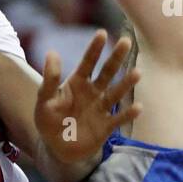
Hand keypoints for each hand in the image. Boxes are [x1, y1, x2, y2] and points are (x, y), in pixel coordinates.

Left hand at [35, 32, 141, 168]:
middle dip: (116, 57)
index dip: (94, 48)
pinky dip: (128, 113)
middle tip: (126, 41)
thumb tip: (52, 52)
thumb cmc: (49, 120)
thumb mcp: (44, 100)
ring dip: (126, 83)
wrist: (57, 148)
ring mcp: (101, 108)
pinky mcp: (106, 126)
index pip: (88, 62)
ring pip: (116, 93)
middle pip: (106, 72)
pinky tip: (138, 107)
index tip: (102, 32)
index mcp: (77, 82)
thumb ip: (50, 79)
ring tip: (137, 73)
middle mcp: (93, 92)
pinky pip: (118, 118)